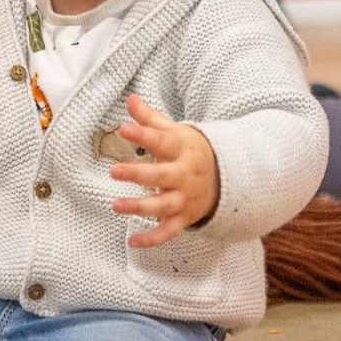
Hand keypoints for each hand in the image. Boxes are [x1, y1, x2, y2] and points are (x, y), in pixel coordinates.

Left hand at [109, 94, 219, 247]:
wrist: (226, 178)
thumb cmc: (190, 151)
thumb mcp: (175, 132)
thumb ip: (150, 119)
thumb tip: (130, 98)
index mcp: (182, 150)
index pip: (161, 141)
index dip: (142, 135)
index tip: (123, 128)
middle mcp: (184, 175)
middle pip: (161, 175)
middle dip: (138, 174)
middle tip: (114, 171)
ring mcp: (185, 198)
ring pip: (163, 205)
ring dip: (140, 207)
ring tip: (116, 205)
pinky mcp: (184, 218)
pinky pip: (168, 231)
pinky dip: (152, 239)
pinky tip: (132, 242)